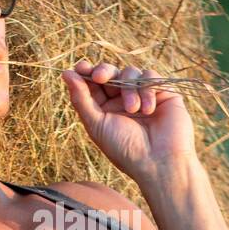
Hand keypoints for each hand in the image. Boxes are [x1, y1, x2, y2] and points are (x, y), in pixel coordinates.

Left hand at [60, 59, 196, 183]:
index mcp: (105, 109)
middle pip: (111, 72)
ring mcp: (143, 95)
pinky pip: (151, 76)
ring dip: (129, 88)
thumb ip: (81, 99)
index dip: (86, 72)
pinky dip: (147, 90)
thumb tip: (66, 73)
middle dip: (104, 71)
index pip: (93, 83)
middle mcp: (123, 100)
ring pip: (131, 72)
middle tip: (100, 77)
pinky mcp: (163, 93)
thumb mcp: (97, 125)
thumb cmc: (125, 149)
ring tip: (133, 110)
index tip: (81, 67)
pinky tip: (149, 110)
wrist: (159, 162)